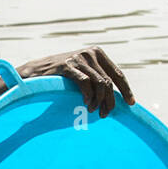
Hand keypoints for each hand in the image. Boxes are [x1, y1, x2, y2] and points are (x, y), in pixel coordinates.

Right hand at [18, 46, 134, 117]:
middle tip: (106, 114)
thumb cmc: (62, 77)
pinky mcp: (68, 65)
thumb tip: (116, 97)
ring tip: (94, 111)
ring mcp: (79, 58)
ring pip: (100, 83)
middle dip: (110, 100)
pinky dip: (88, 95)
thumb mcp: (83, 73)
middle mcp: (90, 53)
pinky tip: (87, 104)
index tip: (131, 103)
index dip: (125, 89)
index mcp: (98, 53)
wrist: (36, 72)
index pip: (117, 73)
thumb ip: (97, 78)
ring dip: (99, 101)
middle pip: (109, 81)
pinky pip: (85, 82)